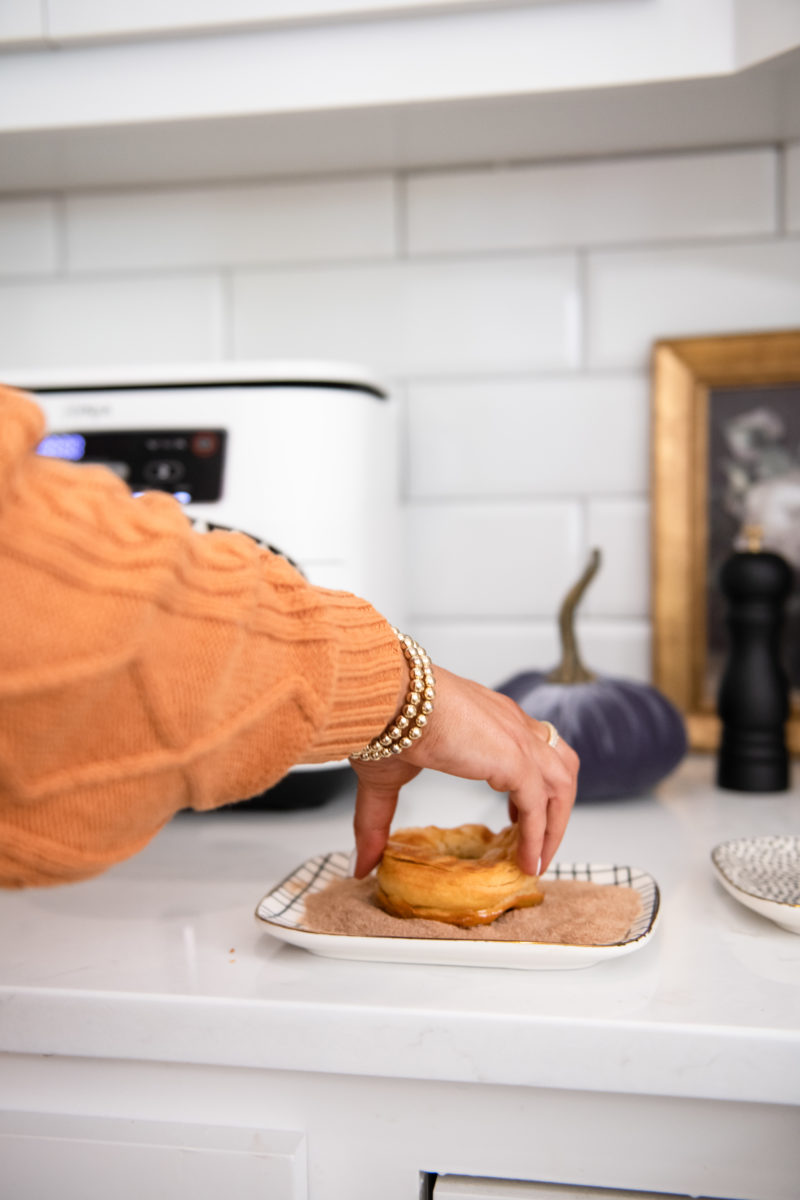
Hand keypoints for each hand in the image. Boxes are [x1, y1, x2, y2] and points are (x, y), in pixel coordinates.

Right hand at [350, 665, 578, 878]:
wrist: (387, 699)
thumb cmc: (382, 721)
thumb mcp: (386, 779)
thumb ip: (378, 822)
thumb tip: (361, 863)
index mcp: (489, 716)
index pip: (531, 746)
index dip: (532, 782)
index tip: (517, 815)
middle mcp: (511, 723)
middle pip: (559, 763)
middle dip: (555, 806)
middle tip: (536, 844)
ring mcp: (518, 738)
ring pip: (562, 783)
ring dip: (555, 824)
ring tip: (537, 860)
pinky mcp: (516, 759)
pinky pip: (539, 806)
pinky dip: (538, 837)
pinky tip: (526, 861)